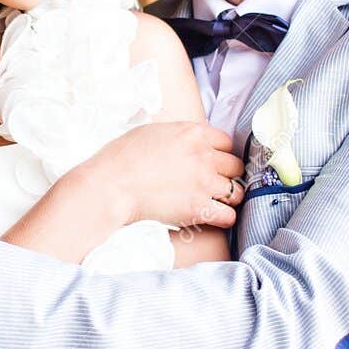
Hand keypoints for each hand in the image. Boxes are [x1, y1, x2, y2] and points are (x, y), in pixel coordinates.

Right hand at [88, 121, 245, 230]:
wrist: (111, 184)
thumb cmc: (122, 157)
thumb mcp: (153, 131)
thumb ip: (178, 135)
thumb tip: (187, 142)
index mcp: (193, 133)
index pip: (226, 142)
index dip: (220, 153)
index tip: (214, 161)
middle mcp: (204, 156)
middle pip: (235, 166)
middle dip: (227, 174)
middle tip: (215, 182)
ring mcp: (203, 183)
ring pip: (236, 191)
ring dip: (228, 197)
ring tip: (216, 201)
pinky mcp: (198, 208)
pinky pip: (228, 216)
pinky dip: (224, 218)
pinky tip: (215, 217)